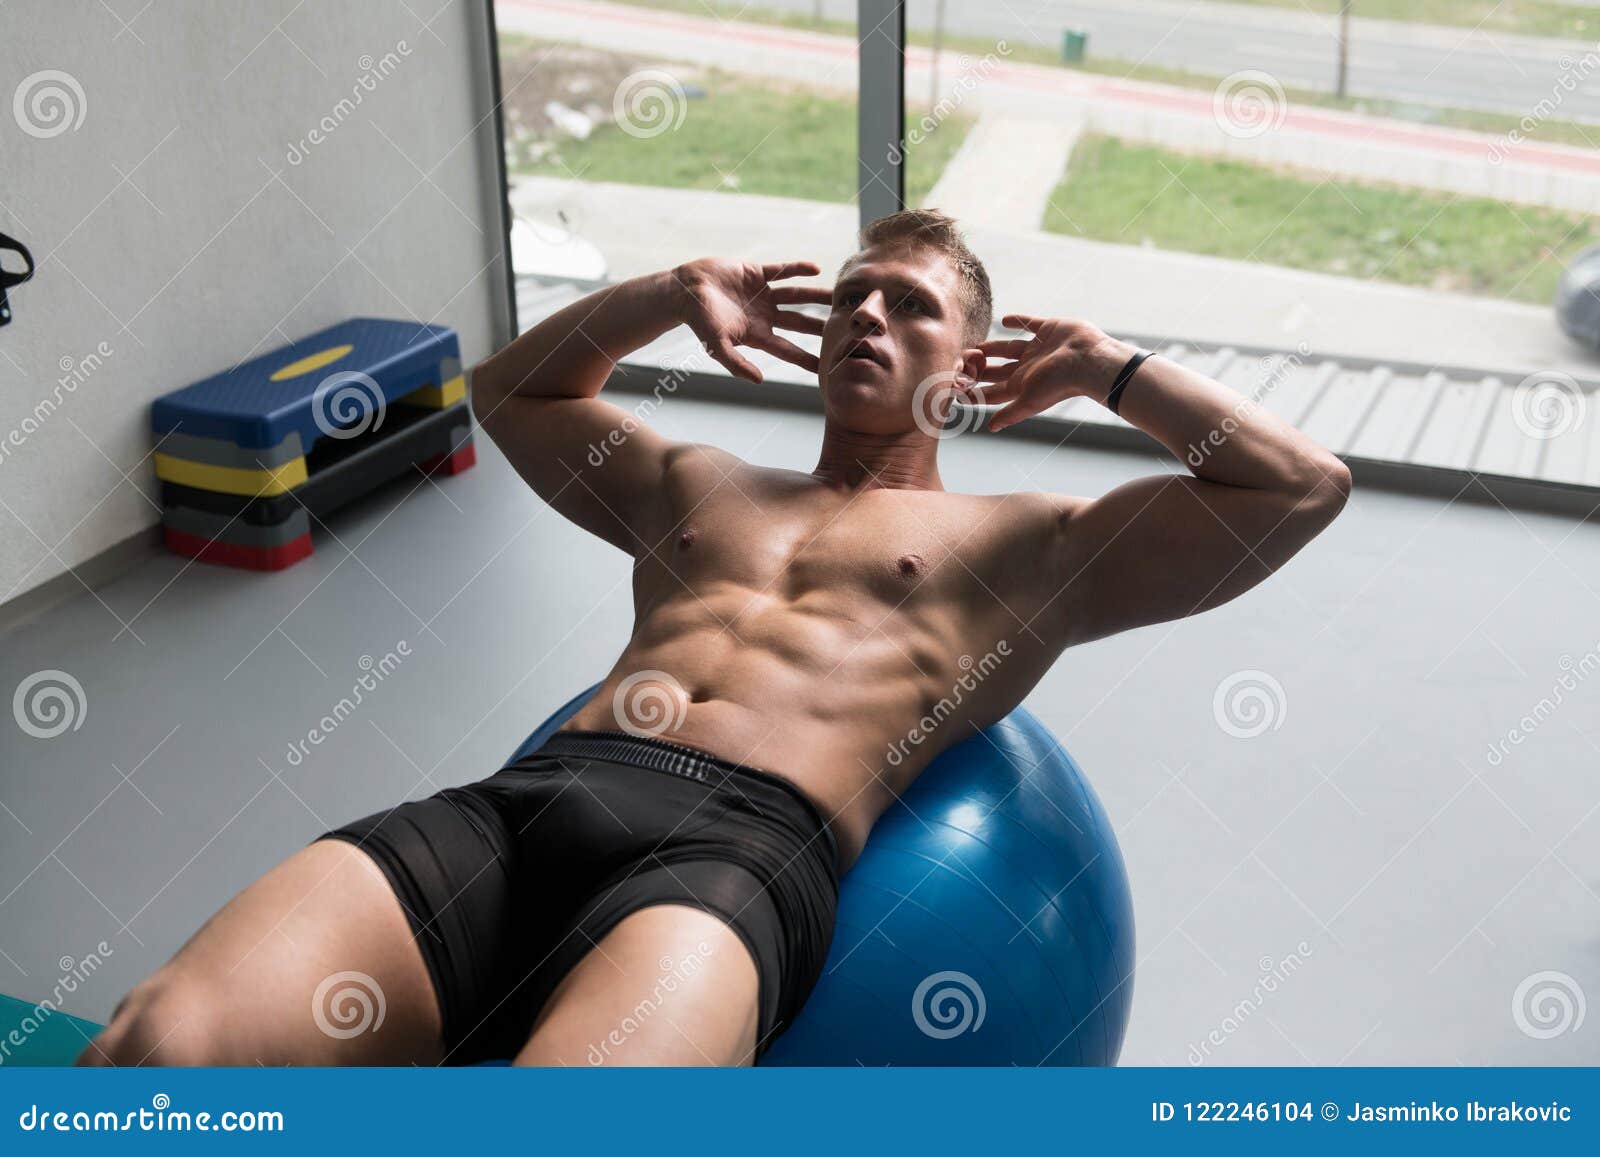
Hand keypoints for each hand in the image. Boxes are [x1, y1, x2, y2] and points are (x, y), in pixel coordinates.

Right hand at [672, 258, 831, 383]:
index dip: (807, 358)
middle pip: (799, 323)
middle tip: (844, 329)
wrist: (684, 290)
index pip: (788, 350)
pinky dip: (798, 269)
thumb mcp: (716, 346)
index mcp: (757, 335)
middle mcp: (764, 316)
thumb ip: (736, 364)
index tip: (828, 366)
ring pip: (796, 296)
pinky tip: (816, 268)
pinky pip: (782, 271)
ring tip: (837, 296)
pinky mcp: (757, 273)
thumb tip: (759, 380)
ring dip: (816, 295)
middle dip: (819, 326)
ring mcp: (762, 294)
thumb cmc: (698, 320)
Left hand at [974, 314, 1137, 431]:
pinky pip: (1029, 324)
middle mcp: (1028, 368)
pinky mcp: (1048, 330)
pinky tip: (1004, 320)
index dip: (973, 391)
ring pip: (1008, 348)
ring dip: (992, 348)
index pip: (991, 391)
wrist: (1089, 361)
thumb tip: (990, 429)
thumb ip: (1010, 413)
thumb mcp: (1030, 401)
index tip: (953, 387)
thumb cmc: (1060, 384)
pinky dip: (1017, 321)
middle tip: (959, 363)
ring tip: (976, 347)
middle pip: (996, 370)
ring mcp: (1038, 349)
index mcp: (1021, 385)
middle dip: (978, 369)